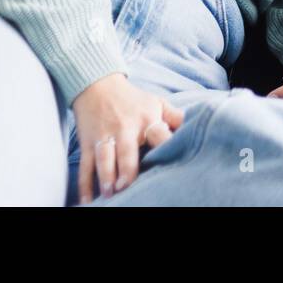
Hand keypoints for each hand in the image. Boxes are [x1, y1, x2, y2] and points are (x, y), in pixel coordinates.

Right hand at [71, 73, 184, 202]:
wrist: (97, 83)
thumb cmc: (133, 99)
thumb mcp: (157, 102)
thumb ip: (176, 118)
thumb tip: (199, 126)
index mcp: (147, 120)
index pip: (159, 134)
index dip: (164, 146)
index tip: (166, 162)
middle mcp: (125, 128)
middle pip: (127, 150)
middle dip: (127, 168)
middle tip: (126, 186)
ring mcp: (104, 136)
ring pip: (104, 157)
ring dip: (105, 175)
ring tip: (109, 192)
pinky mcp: (87, 142)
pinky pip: (85, 165)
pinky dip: (84, 183)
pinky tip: (86, 199)